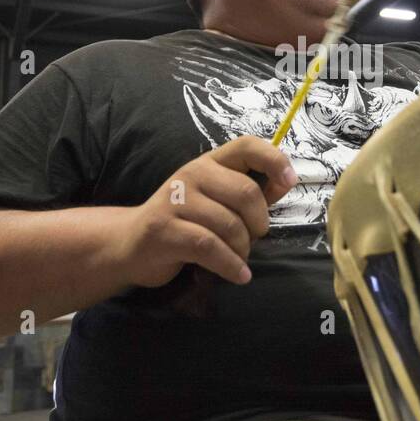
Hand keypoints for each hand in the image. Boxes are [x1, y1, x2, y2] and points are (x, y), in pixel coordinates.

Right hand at [123, 136, 298, 288]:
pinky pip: (210, 247)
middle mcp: (191, 175)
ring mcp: (174, 201)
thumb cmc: (184, 221)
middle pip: (246, 192)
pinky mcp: (164, 230)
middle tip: (253, 238)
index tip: (290, 181)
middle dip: (259, 222)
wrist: (129, 243)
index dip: (274, 160)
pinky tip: (239, 275)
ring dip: (243, 249)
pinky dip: (230, 265)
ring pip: (230, 224)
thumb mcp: (215, 199)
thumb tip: (285, 181)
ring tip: (239, 258)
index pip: (247, 146)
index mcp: (209, 163)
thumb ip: (250, 191)